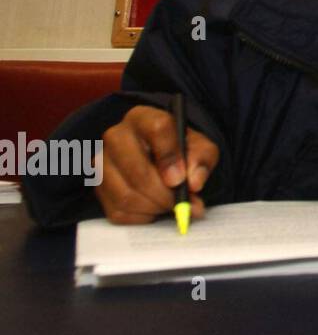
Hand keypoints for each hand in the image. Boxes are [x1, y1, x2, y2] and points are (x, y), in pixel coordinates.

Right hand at [94, 104, 217, 224]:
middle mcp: (116, 136)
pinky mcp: (97, 188)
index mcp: (143, 117)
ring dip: (154, 207)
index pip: (157, 128)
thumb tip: (194, 182)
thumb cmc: (182, 151)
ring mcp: (101, 163)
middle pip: (136, 168)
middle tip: (180, 203)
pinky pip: (118, 211)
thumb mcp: (201, 149)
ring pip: (125, 195)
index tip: (180, 179)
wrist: (162, 161)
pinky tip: (155, 208)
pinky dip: (142, 217)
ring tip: (171, 206)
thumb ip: (202, 161)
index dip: (170, 156)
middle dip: (162, 193)